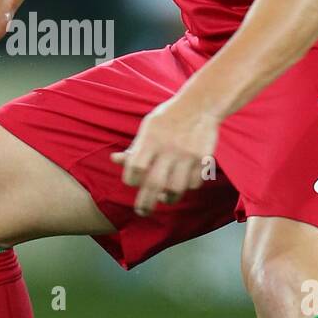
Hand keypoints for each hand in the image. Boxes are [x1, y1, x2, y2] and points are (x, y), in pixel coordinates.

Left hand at [111, 96, 218, 216]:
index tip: (133, 183)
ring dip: (168, 199)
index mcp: (151, 139)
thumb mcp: (148, 127)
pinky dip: (187, 188)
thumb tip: (114, 160)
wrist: (200, 105)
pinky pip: (194, 184)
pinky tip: (183, 184)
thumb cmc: (168, 117)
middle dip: (145, 203)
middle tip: (142, 212)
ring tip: (164, 198)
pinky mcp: (203, 159)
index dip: (131, 180)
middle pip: (153, 184)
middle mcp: (168, 149)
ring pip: (176, 189)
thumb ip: (134, 147)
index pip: (135, 168)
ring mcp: (187, 155)